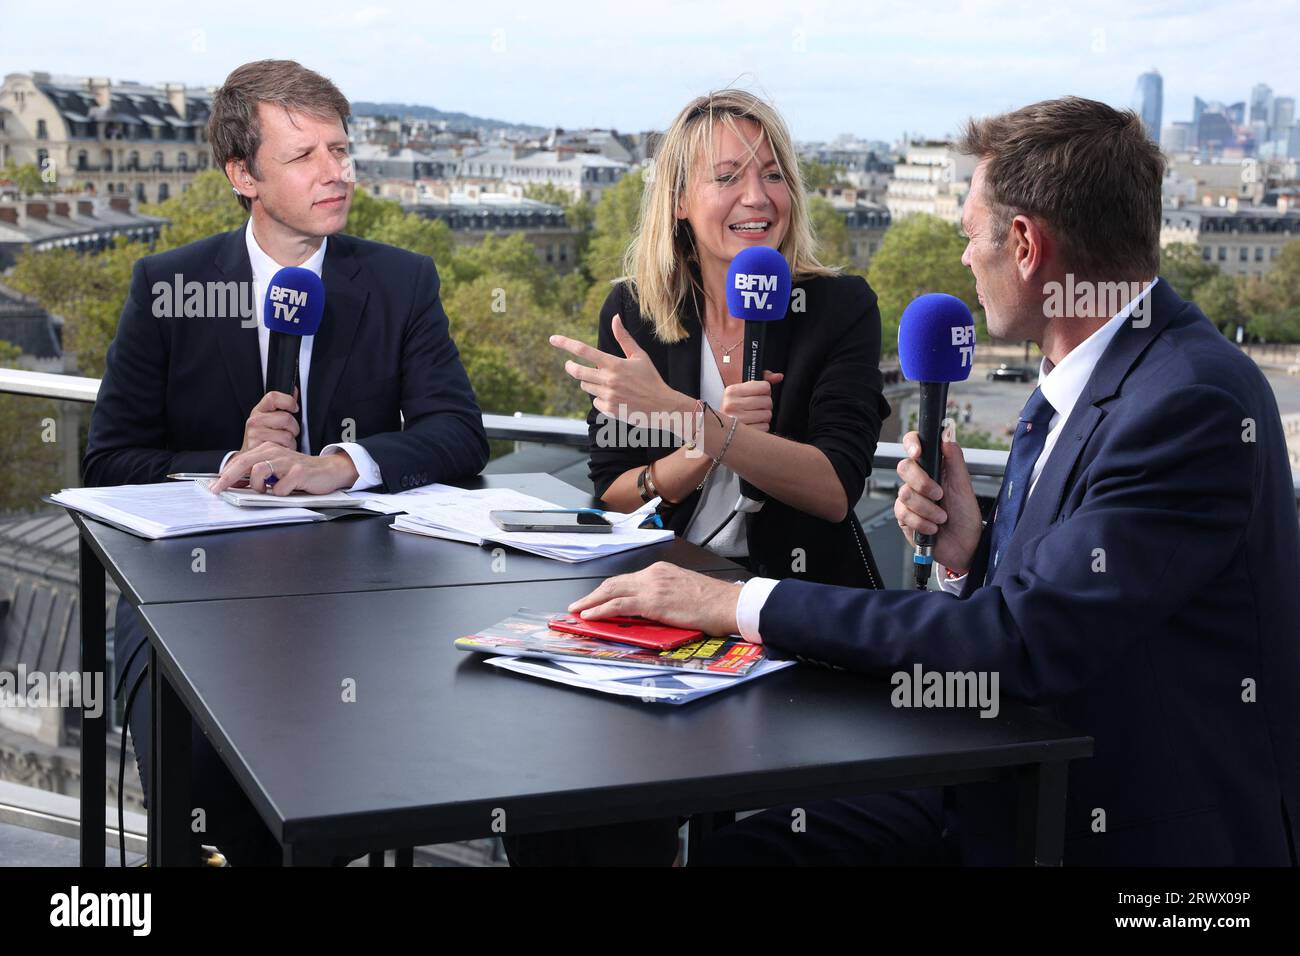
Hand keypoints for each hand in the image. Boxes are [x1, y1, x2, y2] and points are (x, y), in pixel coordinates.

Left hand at [209, 441, 358, 494]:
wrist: (328, 470)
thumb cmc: (300, 473)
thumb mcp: (276, 471)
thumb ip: (258, 475)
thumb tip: (236, 485)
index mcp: (267, 450)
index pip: (241, 460)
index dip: (225, 475)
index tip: (214, 487)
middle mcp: (275, 452)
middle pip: (244, 462)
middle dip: (228, 478)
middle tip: (219, 490)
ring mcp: (287, 461)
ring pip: (259, 471)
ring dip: (259, 486)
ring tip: (268, 490)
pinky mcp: (299, 472)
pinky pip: (280, 487)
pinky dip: (281, 493)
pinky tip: (288, 491)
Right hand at [240, 389, 299, 452]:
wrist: (250, 459)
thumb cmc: (264, 439)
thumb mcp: (270, 420)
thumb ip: (282, 405)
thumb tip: (294, 390)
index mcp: (258, 411)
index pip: (273, 397)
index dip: (288, 401)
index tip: (294, 408)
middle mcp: (254, 421)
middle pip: (286, 418)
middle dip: (294, 428)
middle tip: (288, 433)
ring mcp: (255, 434)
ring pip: (287, 435)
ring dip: (291, 442)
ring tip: (283, 444)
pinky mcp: (259, 448)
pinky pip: (284, 447)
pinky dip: (287, 451)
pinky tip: (279, 450)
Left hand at [551, 315, 689, 428]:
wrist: (661, 406)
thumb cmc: (650, 378)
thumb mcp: (639, 356)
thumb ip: (624, 338)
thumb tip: (615, 318)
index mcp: (614, 364)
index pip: (584, 351)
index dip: (566, 344)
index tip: (553, 339)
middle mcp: (608, 379)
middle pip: (577, 372)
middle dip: (571, 367)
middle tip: (570, 365)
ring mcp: (607, 395)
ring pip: (586, 386)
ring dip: (589, 382)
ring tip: (606, 382)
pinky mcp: (608, 409)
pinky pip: (595, 401)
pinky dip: (601, 398)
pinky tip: (615, 397)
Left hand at [567, 562, 742, 637]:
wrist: (727, 604)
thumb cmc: (712, 602)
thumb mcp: (683, 592)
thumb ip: (664, 596)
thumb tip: (649, 610)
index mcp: (661, 571)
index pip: (626, 580)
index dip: (608, 590)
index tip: (596, 598)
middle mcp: (653, 574)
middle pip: (614, 583)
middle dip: (593, 594)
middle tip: (578, 604)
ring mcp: (651, 587)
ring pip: (612, 591)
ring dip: (591, 602)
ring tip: (577, 611)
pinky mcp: (652, 602)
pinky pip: (619, 604)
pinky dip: (601, 609)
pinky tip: (590, 615)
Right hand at [720, 371, 783, 431]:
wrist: (721, 429)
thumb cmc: (733, 408)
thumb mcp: (741, 391)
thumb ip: (761, 381)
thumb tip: (779, 376)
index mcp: (732, 391)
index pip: (765, 386)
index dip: (764, 391)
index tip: (758, 395)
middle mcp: (732, 405)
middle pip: (767, 401)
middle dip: (765, 405)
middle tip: (755, 407)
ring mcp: (737, 420)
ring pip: (768, 415)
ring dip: (763, 416)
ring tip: (753, 417)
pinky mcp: (744, 433)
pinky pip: (765, 427)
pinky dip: (761, 427)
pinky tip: (752, 425)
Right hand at [893, 429, 982, 572]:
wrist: (965, 546)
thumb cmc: (966, 515)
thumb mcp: (964, 485)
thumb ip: (955, 459)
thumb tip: (947, 435)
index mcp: (933, 467)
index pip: (914, 445)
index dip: (911, 444)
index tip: (918, 453)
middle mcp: (918, 480)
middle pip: (904, 467)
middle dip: (923, 483)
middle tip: (940, 495)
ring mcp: (909, 499)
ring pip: (905, 493)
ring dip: (928, 509)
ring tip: (942, 517)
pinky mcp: (904, 518)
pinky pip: (904, 514)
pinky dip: (923, 522)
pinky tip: (934, 527)